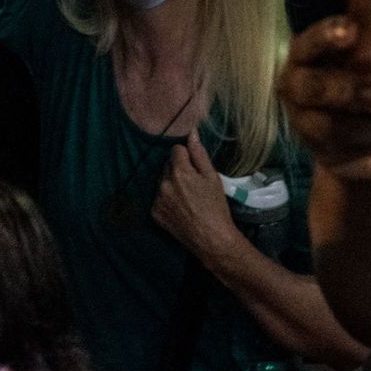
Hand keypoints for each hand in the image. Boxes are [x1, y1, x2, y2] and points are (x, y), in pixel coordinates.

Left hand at [152, 132, 239, 258]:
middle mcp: (163, 183)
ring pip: (162, 181)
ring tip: (187, 197)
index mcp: (178, 171)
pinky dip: (167, 199)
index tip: (195, 168)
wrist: (211, 238)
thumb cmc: (215, 206)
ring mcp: (156, 199)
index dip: (187, 156)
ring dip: (171, 183)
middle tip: (193, 184)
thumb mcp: (212, 177)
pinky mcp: (154, 213)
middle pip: (167, 165)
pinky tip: (180, 208)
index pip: (176, 150)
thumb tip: (191, 132)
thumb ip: (199, 153)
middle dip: (178, 169)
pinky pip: (158, 197)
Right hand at [277, 18, 370, 179]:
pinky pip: (355, 149)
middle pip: (310, 88)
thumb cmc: (362, 78)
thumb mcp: (362, 59)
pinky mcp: (325, 152)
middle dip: (347, 89)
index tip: (352, 29)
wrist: (359, 133)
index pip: (307, 44)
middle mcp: (296, 89)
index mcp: (304, 57)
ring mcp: (306, 124)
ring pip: (332, 127)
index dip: (325, 37)